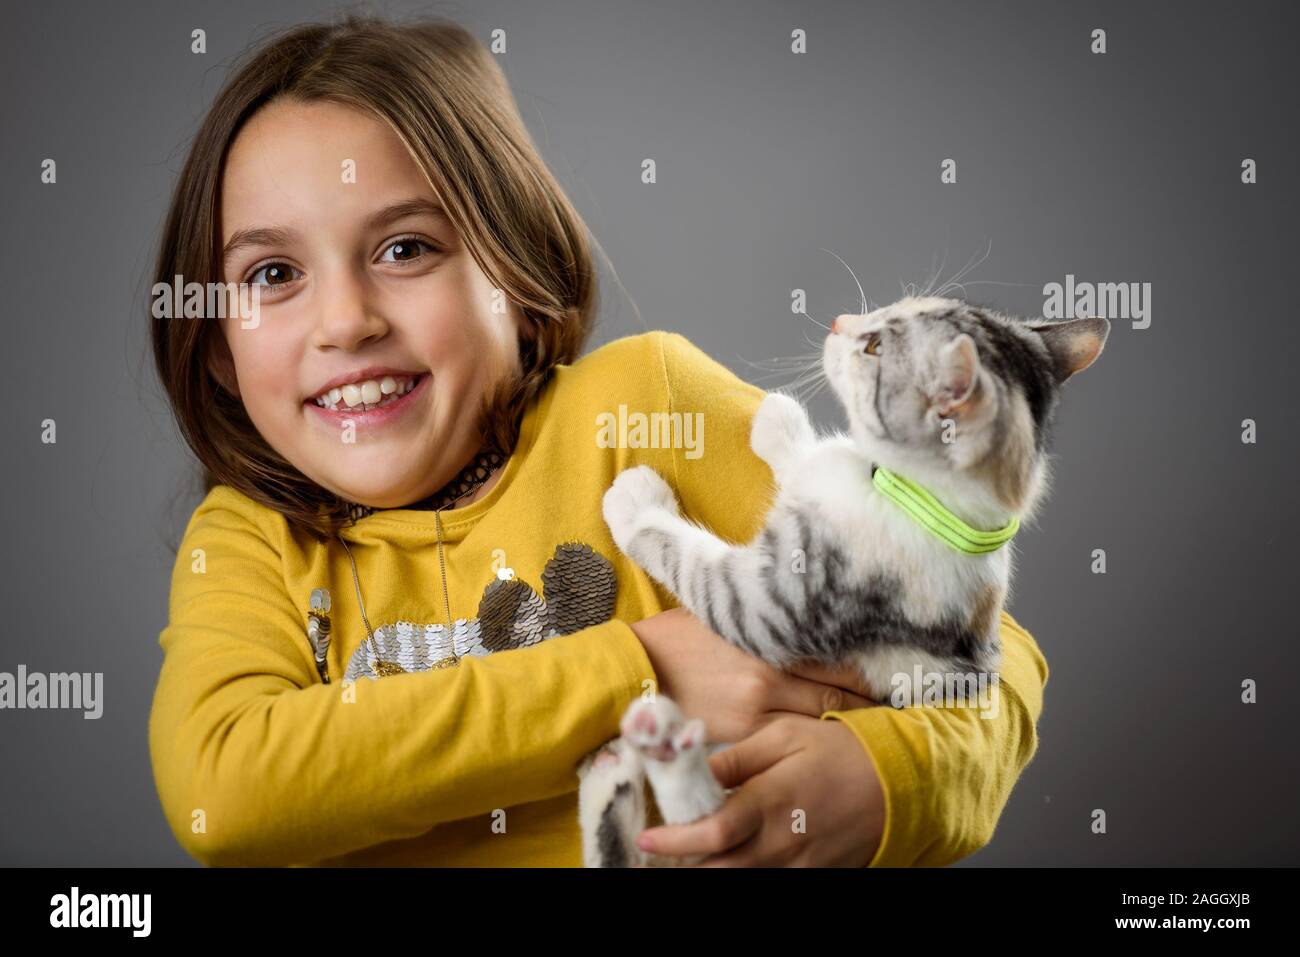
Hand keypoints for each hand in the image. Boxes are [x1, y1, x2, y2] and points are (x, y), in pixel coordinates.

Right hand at [630, 608, 874, 742]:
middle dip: (869, 704)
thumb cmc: (676, 638)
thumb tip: (810, 618)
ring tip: (877, 732)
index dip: (868, 672)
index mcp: (769, 639)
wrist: (631, 671)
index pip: (836, 659)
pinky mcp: (740, 737)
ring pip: (818, 723)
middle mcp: (769, 677)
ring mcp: (755, 712)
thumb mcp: (725, 616)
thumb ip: (767, 623)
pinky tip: (831, 749)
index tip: (893, 675)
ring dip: (849, 727)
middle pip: (836, 696)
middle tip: (899, 708)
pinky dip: (813, 745)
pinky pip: (788, 743)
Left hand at [635, 714, 884, 865]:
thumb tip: (697, 772)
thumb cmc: (840, 749)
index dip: (674, 839)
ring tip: (694, 848)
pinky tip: (736, 850)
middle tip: (664, 844)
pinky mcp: (815, 874)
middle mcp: (783, 841)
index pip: (711, 833)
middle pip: (719, 868)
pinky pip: (769, 879)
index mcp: (772, 801)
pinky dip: (744, 868)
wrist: (901, 782)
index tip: (648, 836)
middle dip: (686, 860)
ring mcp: (800, 864)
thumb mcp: (787, 735)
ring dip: (713, 866)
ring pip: (741, 878)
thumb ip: (739, 757)